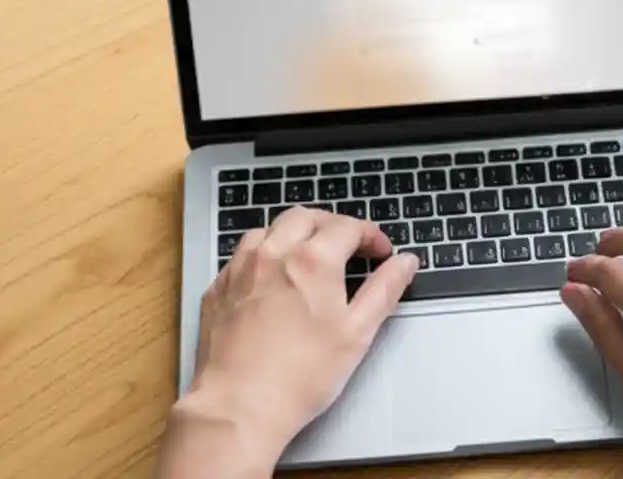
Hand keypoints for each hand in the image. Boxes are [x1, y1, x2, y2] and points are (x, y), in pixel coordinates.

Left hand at [159, 208, 418, 478]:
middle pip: (305, 217)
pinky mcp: (217, 289)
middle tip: (348, 245)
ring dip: (292, 234)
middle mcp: (272, 254)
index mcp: (311, 260)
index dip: (370, 235)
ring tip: (306, 256)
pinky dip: (261, 256)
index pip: (347, 226)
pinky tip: (270, 280)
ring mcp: (239, 270)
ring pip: (267, 230)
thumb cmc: (301, 376)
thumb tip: (405, 262)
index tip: (380, 251)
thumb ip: (385, 290)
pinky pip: (240, 256)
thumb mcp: (357, 333)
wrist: (238, 406)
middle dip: (331, 225)